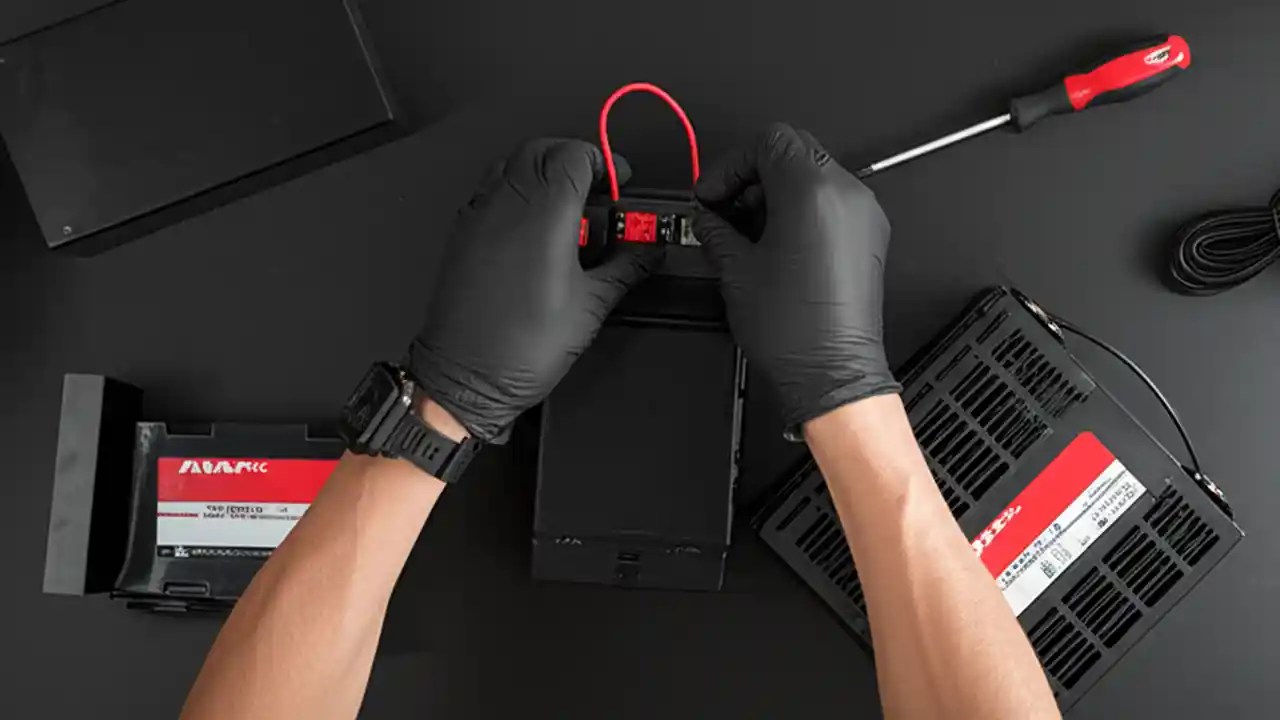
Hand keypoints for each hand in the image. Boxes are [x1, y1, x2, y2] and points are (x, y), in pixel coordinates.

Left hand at [408, 139, 659, 440]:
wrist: (466, 377)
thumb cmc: (520, 348)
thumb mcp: (591, 307)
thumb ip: (625, 269)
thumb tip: (647, 254)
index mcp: (544, 213)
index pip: (575, 156)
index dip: (604, 163)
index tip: (619, 183)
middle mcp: (507, 204)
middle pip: (542, 149)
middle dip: (573, 159)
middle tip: (597, 189)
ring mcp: (480, 215)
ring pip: (511, 163)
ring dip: (541, 170)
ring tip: (565, 204)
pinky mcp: (463, 233)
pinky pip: (490, 189)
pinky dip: (514, 190)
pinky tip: (531, 226)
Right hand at [693, 123, 899, 436]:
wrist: (833, 374)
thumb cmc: (795, 330)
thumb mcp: (736, 269)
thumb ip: (716, 230)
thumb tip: (709, 218)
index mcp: (812, 191)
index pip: (769, 140)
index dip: (731, 163)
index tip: (713, 192)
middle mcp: (845, 195)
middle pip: (793, 151)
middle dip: (751, 176)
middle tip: (724, 208)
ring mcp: (862, 216)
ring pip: (813, 176)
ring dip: (775, 194)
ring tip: (746, 232)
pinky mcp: (867, 239)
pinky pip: (831, 203)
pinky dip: (800, 211)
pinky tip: (774, 245)